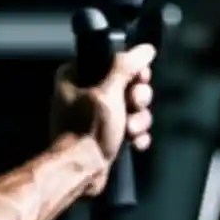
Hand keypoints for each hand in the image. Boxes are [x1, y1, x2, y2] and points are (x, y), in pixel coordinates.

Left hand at [50, 44, 156, 196]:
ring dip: (138, 120)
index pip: (113, 60)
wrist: (80, 170)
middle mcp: (83, 92)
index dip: (131, 70)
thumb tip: (144, 49)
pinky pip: (130, 127)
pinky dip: (135, 135)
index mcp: (76, 76)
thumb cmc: (87, 131)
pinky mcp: (105, 133)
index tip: (139, 79)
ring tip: (129, 131)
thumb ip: (126, 66)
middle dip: (137, 99)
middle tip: (133, 106)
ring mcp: (95, 114)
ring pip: (133, 107)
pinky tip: (133, 143)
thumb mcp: (107, 92)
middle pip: (128, 84)